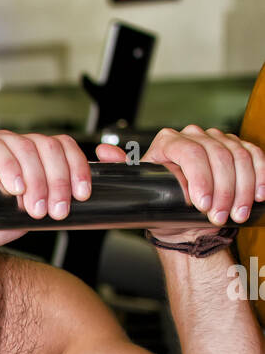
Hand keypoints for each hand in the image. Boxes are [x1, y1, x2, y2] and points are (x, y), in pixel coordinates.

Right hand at [0, 129, 94, 252]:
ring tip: (34, 208)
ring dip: (36, 179)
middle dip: (58, 180)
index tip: (83, 193)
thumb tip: (79, 202)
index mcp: (26, 152)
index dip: (77, 166)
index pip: (60, 145)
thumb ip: (50, 202)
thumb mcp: (28, 213)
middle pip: (46, 146)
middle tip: (56, 210)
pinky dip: (8, 166)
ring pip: (23, 146)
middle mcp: (8, 142)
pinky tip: (15, 187)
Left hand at [96, 125, 264, 245]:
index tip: (202, 204)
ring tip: (237, 214)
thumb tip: (104, 152)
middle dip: (222, 191)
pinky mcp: (238, 149)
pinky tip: (259, 195)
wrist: (182, 218)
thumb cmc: (161, 205)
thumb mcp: (141, 191)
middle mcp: (194, 136)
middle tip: (219, 217)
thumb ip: (124, 170)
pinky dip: (260, 176)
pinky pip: (255, 156)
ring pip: (238, 157)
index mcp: (168, 141)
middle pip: (217, 155)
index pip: (189, 152)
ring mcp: (218, 140)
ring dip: (242, 189)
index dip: (200, 178)